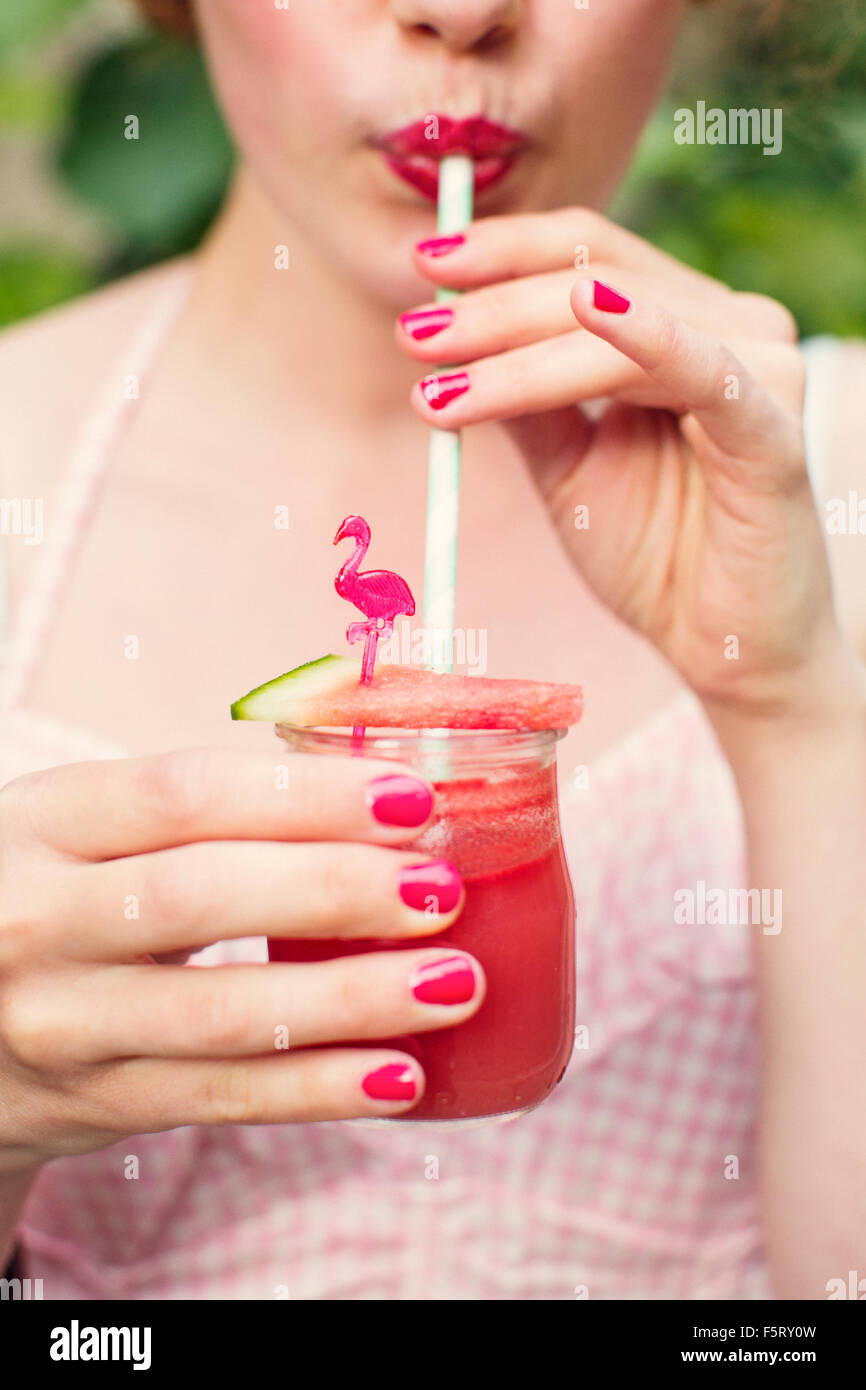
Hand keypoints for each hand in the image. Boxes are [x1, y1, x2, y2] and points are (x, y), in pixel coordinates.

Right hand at [0, 749, 478, 1172]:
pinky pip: (222, 1098)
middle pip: (202, 895)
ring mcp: (62, 1022)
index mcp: (47, 820)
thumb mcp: (85, 832)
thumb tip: (382, 786)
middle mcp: (38, 918)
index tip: (412, 797)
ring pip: (222, 1013)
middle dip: (338, 889)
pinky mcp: (95, 1103)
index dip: (304, 794)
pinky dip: (318, 1089)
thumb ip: (200, 810)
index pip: (183, 793)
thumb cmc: (55, 897)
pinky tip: (403, 1075)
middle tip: (443, 889)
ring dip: (353, 1000)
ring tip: (456, 982)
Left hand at [400, 209, 852, 717]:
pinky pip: (704, 369)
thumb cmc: (657, 556)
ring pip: (620, 331)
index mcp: (685, 326)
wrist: (724, 650)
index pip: (588, 255)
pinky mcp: (774, 430)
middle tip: (415, 334)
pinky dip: (647, 334)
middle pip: (597, 277)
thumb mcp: (568, 467)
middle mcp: (731, 329)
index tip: (422, 264)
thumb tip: (446, 338)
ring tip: (441, 375)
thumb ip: (525, 401)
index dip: (504, 253)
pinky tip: (590, 305)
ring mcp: (760, 373)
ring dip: (520, 348)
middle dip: (494, 307)